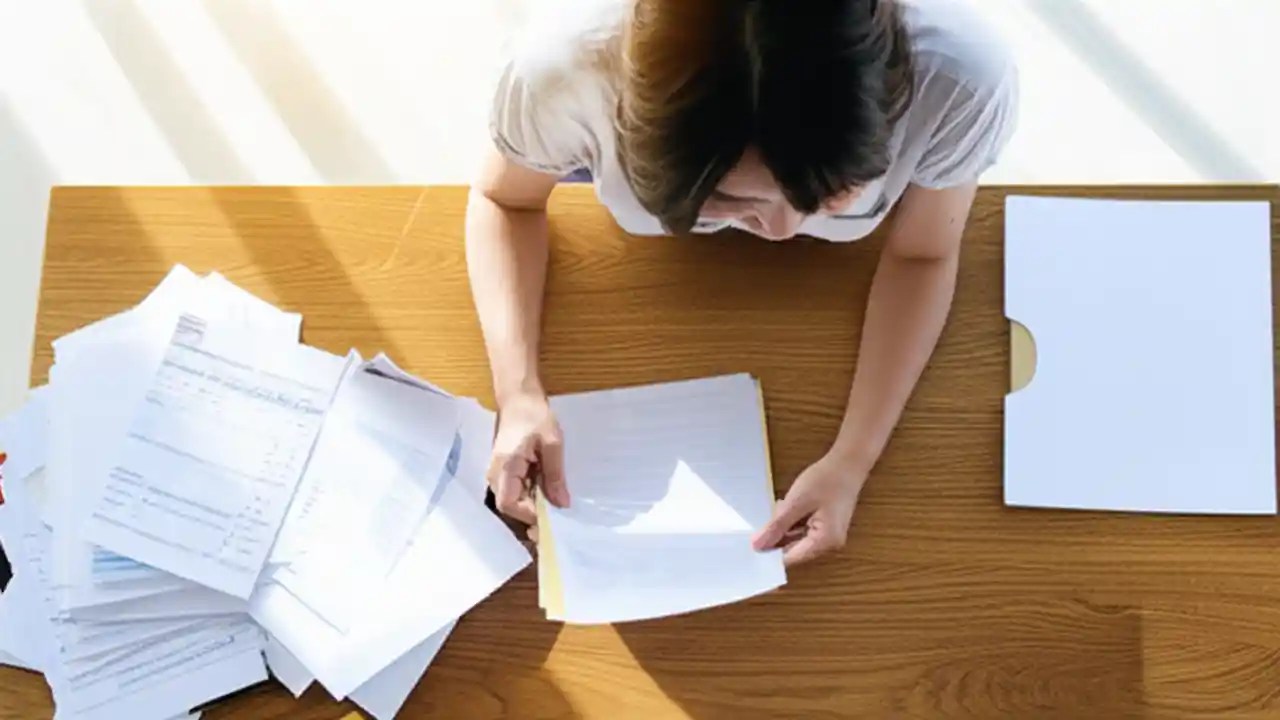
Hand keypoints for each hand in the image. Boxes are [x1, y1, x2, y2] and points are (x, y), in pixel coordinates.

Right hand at [487, 391, 568, 526]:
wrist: (520, 399)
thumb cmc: (535, 416)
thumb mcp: (552, 444)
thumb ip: (555, 475)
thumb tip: (562, 504)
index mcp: (505, 466)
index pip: (509, 504)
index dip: (529, 514)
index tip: (552, 516)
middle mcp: (495, 474)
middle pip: (510, 507)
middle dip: (532, 514)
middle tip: (557, 516)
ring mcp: (497, 474)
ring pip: (513, 501)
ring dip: (533, 505)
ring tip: (555, 503)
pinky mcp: (504, 472)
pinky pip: (515, 491)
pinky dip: (531, 495)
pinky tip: (546, 490)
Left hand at [752, 452, 863, 566]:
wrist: (848, 462)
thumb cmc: (826, 480)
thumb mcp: (796, 503)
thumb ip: (776, 527)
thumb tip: (758, 546)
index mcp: (824, 542)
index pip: (790, 558)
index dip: (769, 553)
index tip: (753, 543)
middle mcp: (829, 544)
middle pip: (793, 549)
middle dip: (778, 534)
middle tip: (772, 514)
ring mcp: (829, 536)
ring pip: (796, 539)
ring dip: (785, 525)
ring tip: (784, 504)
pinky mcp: (827, 526)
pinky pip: (803, 530)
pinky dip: (793, 520)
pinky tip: (790, 505)